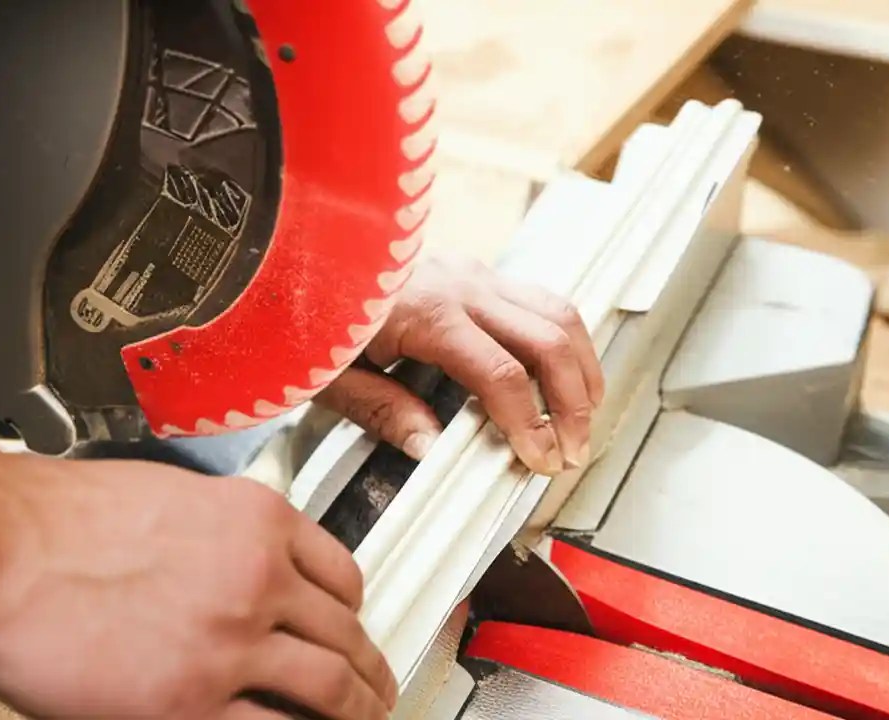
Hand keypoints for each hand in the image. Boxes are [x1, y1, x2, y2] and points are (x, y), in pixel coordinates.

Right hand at [0, 454, 395, 719]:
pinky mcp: (190, 703)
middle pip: (346, 633)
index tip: (353, 627)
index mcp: (256, 521)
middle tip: (375, 687)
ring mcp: (231, 642)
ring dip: (355, 710)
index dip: (354, 612)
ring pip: (329, 687)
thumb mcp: (171, 497)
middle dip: (367, 669)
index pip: (343, 573)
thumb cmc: (55, 516)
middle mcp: (258, 577)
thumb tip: (245, 565)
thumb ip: (222, 533)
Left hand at [316, 254, 603, 474]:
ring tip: (584, 417)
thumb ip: (381, 411)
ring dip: (581, 367)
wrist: (303, 253)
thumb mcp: (329, 375)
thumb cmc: (312, 315)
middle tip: (573, 450)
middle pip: (547, 340)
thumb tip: (432, 448)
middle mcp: (461, 286)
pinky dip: (564, 341)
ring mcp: (475, 273)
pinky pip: (539, 301)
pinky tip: (565, 377)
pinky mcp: (479, 272)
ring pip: (557, 312)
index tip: (540, 460)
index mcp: (425, 313)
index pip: (500, 373)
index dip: (529, 422)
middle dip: (571, 401)